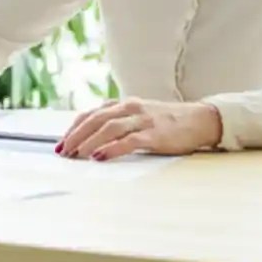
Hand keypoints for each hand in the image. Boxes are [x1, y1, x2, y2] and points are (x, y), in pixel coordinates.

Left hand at [56, 98, 222, 160]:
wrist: (200, 120)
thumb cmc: (167, 122)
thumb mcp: (139, 117)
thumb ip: (119, 122)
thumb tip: (92, 139)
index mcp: (124, 105)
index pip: (91, 114)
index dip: (74, 128)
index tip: (61, 142)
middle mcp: (130, 108)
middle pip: (95, 120)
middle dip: (76, 136)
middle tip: (63, 152)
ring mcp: (143, 120)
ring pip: (108, 128)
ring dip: (89, 142)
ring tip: (76, 155)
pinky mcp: (155, 134)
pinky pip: (129, 140)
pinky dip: (112, 148)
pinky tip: (100, 156)